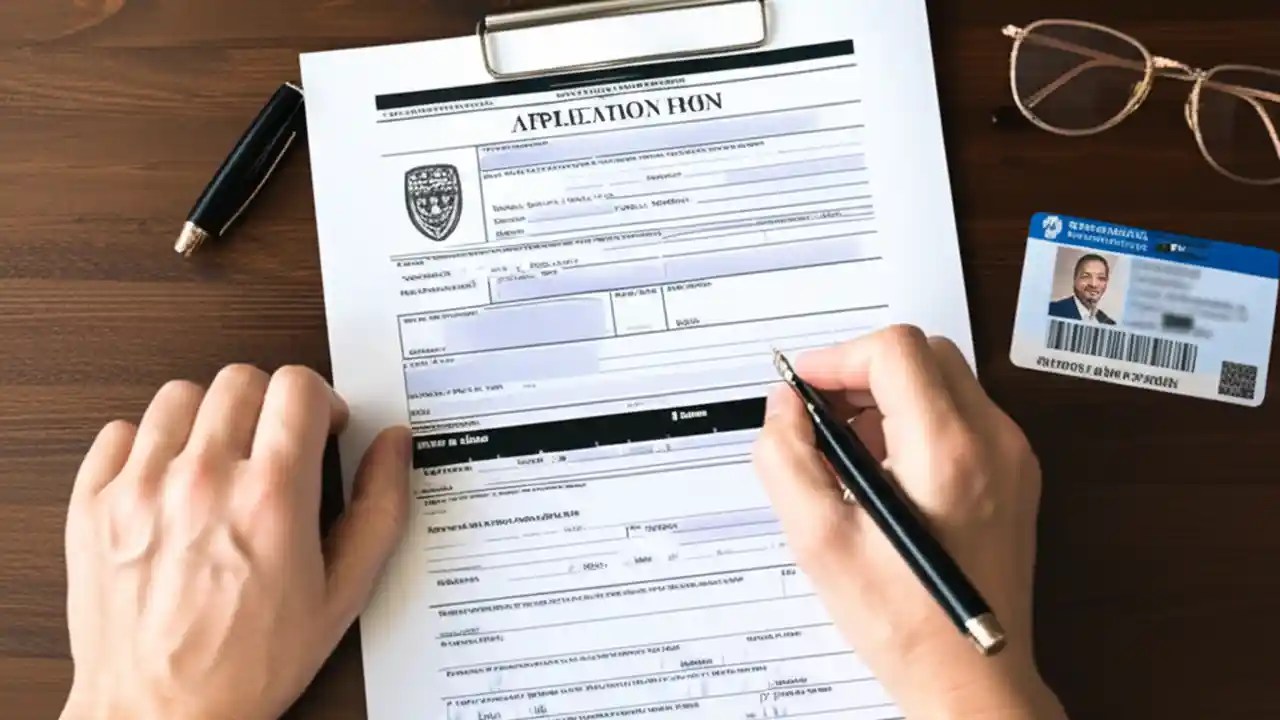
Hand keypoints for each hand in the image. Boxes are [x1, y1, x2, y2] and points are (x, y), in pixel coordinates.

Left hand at [61, 365, 410, 719]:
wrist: (158, 714)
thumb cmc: (246, 665)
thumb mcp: (340, 596)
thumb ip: (380, 510)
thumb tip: (394, 448)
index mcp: (271, 499)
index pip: (297, 386)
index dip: (318, 400)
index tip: (317, 427)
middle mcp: (203, 481)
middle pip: (241, 380)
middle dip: (269, 404)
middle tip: (273, 445)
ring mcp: (140, 489)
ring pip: (179, 395)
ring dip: (208, 417)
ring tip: (219, 458)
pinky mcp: (93, 505)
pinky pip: (118, 431)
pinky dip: (146, 444)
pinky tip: (168, 479)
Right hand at [753, 327, 1066, 718]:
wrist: (974, 678)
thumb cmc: (905, 624)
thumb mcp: (820, 542)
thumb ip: (788, 459)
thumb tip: (784, 407)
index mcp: (948, 452)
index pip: (894, 350)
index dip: (837, 358)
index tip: (802, 388)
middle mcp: (993, 442)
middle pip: (923, 354)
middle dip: (862, 372)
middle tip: (821, 417)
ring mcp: (1012, 458)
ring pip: (944, 381)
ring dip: (888, 397)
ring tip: (848, 454)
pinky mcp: (1015, 476)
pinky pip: (962, 416)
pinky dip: (916, 422)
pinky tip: (884, 474)